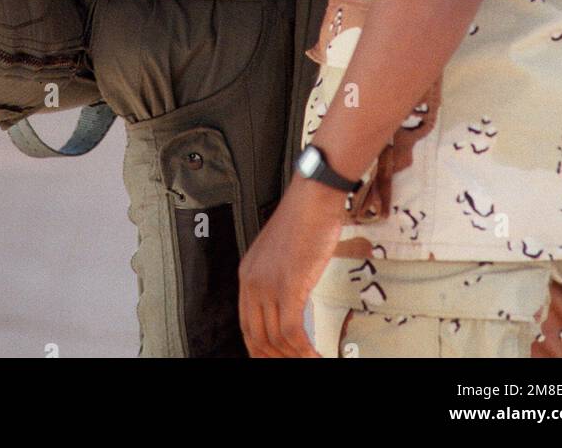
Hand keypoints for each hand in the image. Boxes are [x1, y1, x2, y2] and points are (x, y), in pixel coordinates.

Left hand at [239, 174, 345, 357]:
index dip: (258, 348)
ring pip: (275, 338)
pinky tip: (315, 354)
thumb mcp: (281, 254)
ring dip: (294, 356)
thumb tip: (289, 306)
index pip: (246, 324)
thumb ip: (278, 279)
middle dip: (275, 357)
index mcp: (247, 273)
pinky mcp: (288, 286)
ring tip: (310, 360)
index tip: (272, 357)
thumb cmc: (304, 219)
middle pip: (256, 337)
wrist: (313, 198)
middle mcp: (252, 281)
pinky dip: (304, 350)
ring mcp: (268, 285)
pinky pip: (292, 331)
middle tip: (293, 363)